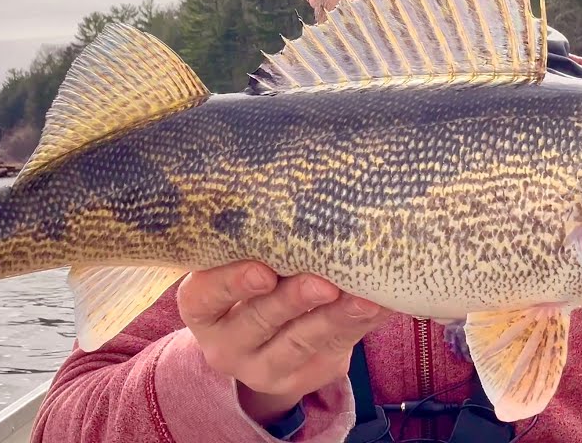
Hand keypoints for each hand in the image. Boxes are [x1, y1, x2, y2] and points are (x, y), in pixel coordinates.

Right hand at [176, 260, 389, 425]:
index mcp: (201, 308)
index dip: (231, 283)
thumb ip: (257, 245)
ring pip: (300, 342)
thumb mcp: (236, 266)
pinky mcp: (303, 378)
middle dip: (293, 300)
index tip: (263, 270)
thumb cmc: (249, 284)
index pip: (204, 297)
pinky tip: (380, 306)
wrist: (262, 343)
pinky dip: (359, 325)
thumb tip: (304, 203)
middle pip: (258, 320)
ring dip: (334, 318)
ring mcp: (263, 367)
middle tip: (323, 283)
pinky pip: (334, 350)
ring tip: (364, 298)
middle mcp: (225, 343)